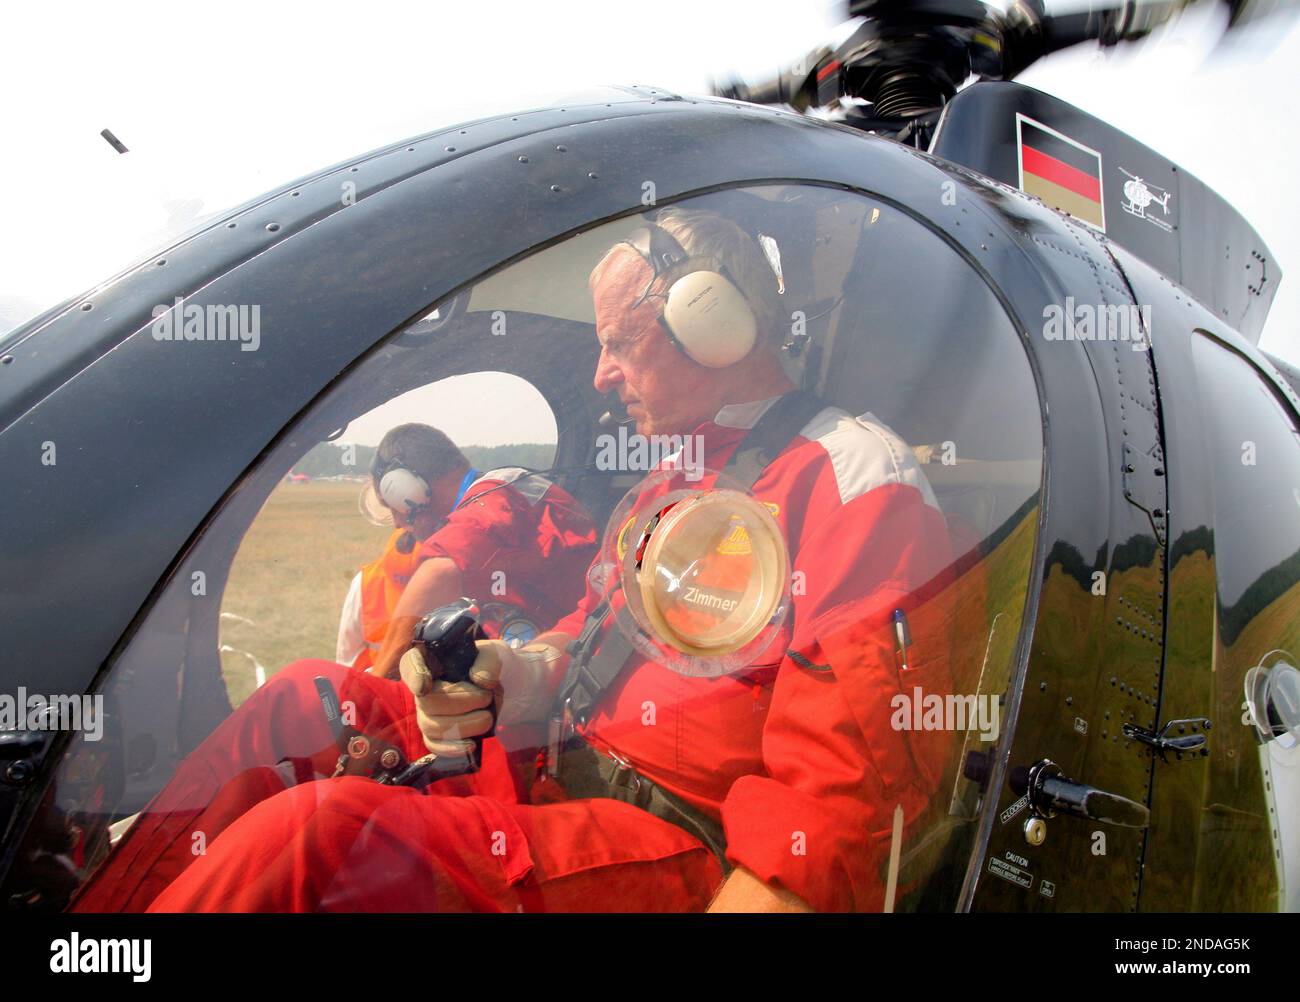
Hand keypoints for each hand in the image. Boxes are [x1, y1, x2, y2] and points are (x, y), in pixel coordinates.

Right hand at [399, 639, 562, 759]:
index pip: (409, 664)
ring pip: (432, 726)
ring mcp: (427, 713)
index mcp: (431, 660)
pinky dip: (453, 748)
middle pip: (426, 702)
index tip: (426, 685)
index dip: (414, 675)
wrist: (507, 689)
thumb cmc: (493, 667)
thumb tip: (478, 680)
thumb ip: (489, 661)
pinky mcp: (437, 734)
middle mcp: (423, 688)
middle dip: (461, 702)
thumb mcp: (496, 654)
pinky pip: (435, 746)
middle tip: (487, 697)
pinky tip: (471, 745)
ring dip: (465, 724)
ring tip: (488, 717)